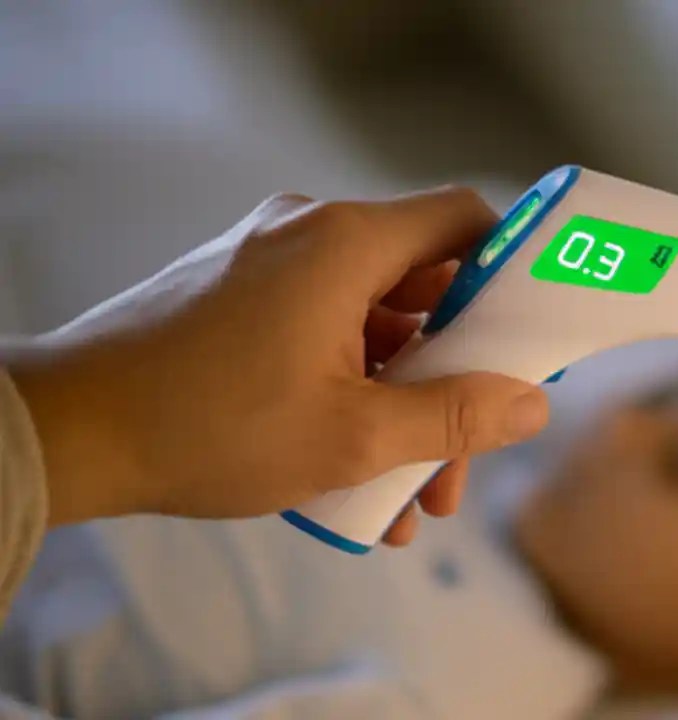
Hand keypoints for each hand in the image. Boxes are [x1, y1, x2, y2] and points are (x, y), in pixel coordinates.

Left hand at [4, 187, 547, 545]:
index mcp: (346, 244)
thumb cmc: (208, 425)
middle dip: (452, 379)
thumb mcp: (351, 435)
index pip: (463, 221)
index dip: (509, 272)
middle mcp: (310, 234)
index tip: (526, 340)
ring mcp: (268, 262)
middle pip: (421, 288)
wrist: (67, 431)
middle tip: (459, 459)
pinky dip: (350, 389)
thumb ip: (453, 418)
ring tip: (403, 496)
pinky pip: (322, 331)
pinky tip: (351, 475)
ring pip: (372, 321)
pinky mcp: (238, 295)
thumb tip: (532, 404)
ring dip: (401, 402)